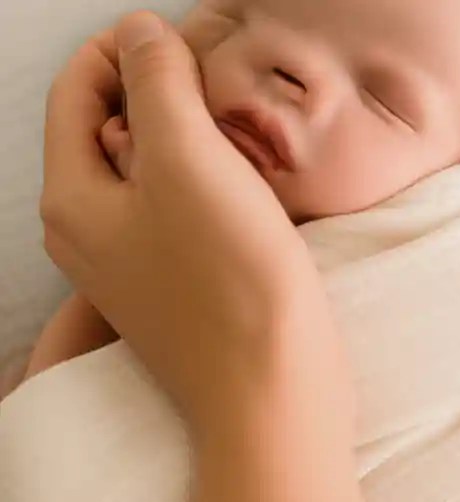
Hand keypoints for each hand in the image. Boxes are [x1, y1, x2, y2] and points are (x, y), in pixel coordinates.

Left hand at [40, 13, 348, 434]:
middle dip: (163, 95)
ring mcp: (133, 265)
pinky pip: (180, 212)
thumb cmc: (232, 282)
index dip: (125, 49)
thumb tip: (142, 32)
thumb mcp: (190, 159)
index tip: (187, 40)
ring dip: (194, 140)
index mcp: (72, 198)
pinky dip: (210, 185)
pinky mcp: (178, 288)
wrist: (274, 394)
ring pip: (151, 171)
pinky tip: (252, 193)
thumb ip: (157, 84)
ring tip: (245, 141)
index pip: (76, 91)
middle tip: (225, 93)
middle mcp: (89, 233)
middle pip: (111, 128)